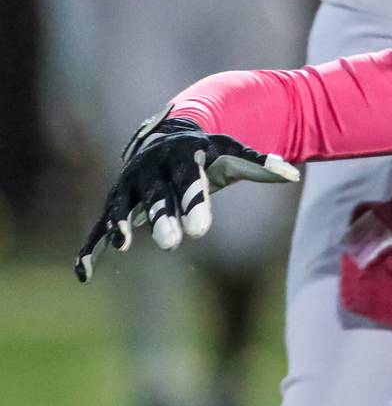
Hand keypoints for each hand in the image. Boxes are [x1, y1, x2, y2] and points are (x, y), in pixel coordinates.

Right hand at [75, 115, 298, 282]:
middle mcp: (153, 168)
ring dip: (120, 224)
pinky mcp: (116, 201)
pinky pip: (100, 223)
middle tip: (171, 243)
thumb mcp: (234, 151)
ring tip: (121, 245)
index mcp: (184, 156)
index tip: (201, 231)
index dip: (195, 204)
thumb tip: (293, 174)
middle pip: (158, 196)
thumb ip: (261, 163)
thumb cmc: (207, 150)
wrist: (168, 134)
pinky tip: (84, 271)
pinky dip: (91, 245)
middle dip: (163, 217)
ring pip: (124, 205)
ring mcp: (131, 184)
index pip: (191, 182)